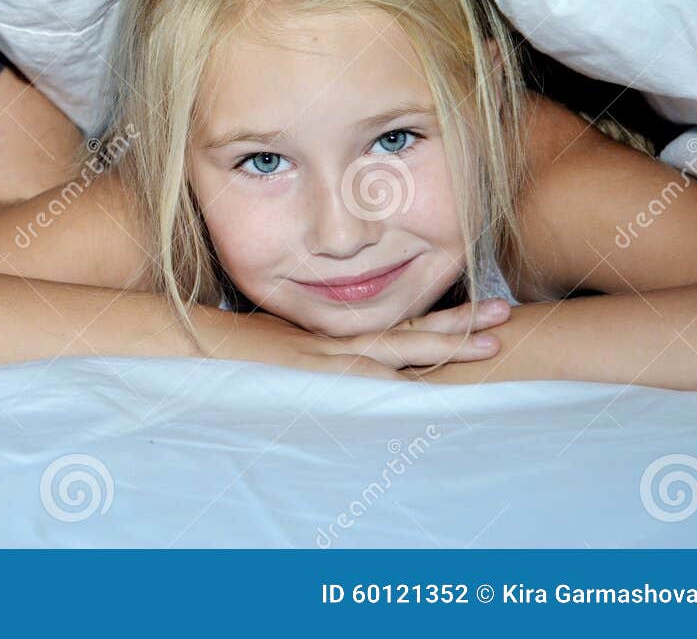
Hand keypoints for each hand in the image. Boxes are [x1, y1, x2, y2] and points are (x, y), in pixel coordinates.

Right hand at [209, 298, 510, 380]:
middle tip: (505, 311)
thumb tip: (327, 353)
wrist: (191, 340)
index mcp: (335, 332)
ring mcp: (329, 355)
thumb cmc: (228, 348)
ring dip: (447, 344)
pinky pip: (366, 377)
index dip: (439, 316)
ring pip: (400, 346)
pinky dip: (400, 381)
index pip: (398, 322)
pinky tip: (431, 387)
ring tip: (493, 342)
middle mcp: (339, 339)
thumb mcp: (278, 342)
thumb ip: (309, 347)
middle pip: (411, 327)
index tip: (477, 309)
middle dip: (460, 323)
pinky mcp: (315, 372)